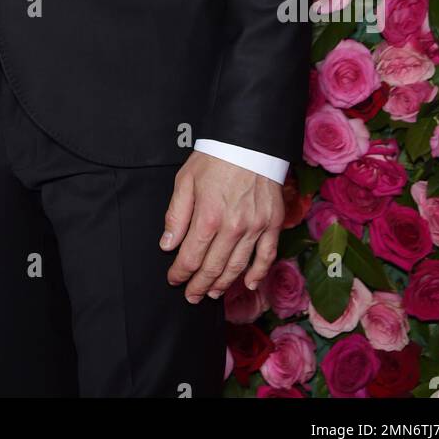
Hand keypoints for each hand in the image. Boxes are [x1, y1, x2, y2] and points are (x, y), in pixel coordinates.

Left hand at [159, 151, 283, 300]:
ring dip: (223, 284)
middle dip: (198, 285)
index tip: (174, 278)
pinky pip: (266, 256)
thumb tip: (167, 245)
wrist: (249, 142)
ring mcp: (255, 228)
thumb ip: (176, 216)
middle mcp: (232, 228)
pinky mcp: (271, 224)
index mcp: (208, 217)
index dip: (180, 273)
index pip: (191, 257)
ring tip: (212, 293)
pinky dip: (258, 273)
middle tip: (191, 295)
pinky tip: (249, 284)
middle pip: (213, 268)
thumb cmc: (214, 159)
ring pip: (237, 267)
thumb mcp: (185, 181)